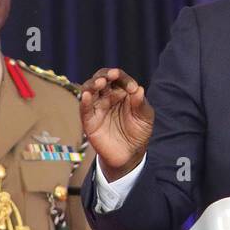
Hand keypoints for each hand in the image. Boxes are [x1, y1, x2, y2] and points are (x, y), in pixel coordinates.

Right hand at [79, 67, 154, 181]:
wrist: (130, 155)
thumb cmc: (138, 132)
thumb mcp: (145, 118)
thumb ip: (141, 104)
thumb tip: (138, 89)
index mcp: (122, 92)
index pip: (119, 78)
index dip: (124, 78)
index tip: (132, 88)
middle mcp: (108, 96)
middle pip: (101, 79)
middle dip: (105, 75)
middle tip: (111, 75)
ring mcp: (97, 107)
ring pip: (90, 90)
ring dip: (93, 84)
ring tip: (99, 83)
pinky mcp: (89, 120)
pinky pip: (84, 108)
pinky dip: (84, 101)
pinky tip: (86, 95)